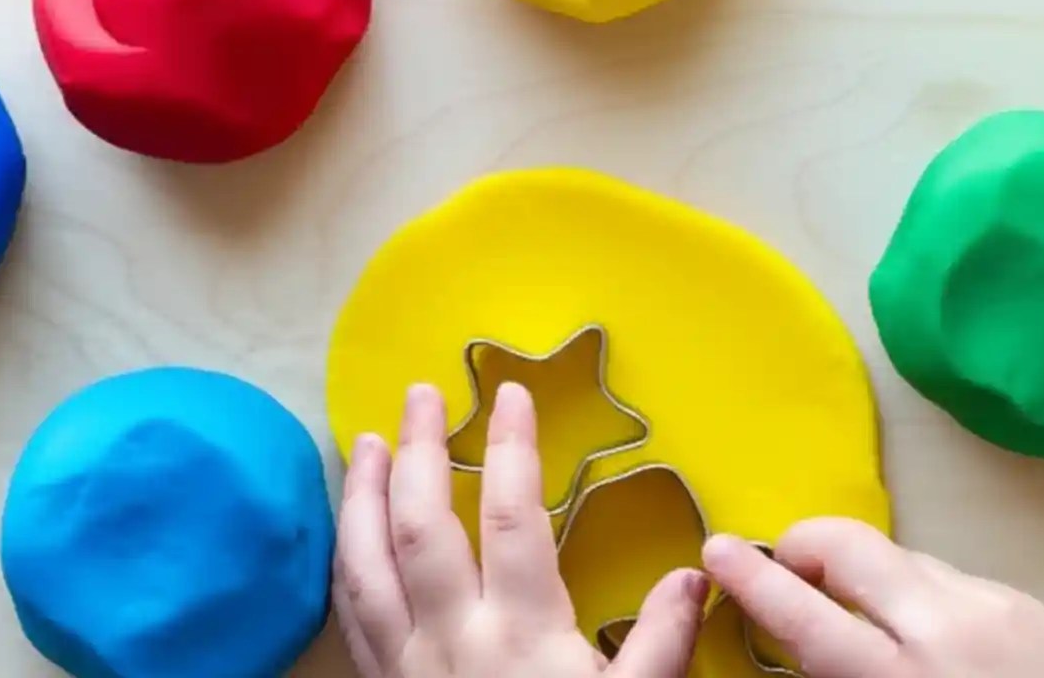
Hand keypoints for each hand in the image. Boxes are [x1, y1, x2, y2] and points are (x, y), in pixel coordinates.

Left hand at [333, 383, 710, 677]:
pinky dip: (345, 557)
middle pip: (419, 525)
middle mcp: (450, 637)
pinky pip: (349, 611)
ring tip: (365, 438)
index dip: (509, 448)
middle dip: (417, 449)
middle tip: (421, 393)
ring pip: (364, 562)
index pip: (508, 516)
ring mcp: (404, 663)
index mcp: (520, 633)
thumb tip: (699, 573)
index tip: (510, 395)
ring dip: (362, 494)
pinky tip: (350, 528)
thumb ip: (663, 645)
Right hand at [704, 519, 1043, 677]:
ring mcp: (990, 607)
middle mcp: (945, 633)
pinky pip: (948, 577)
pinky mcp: (1023, 601)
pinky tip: (936, 638)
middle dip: (805, 546)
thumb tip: (789, 627)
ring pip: (898, 557)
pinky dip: (926, 598)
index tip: (718, 550)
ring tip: (876, 622)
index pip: (803, 613)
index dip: (752, 578)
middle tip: (790, 569)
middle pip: (848, 547)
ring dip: (872, 579)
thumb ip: (829, 671)